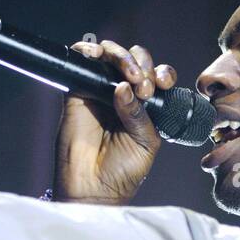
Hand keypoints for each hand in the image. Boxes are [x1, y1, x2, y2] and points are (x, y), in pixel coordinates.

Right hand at [54, 40, 177, 204]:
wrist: (94, 188)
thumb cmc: (123, 170)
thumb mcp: (146, 142)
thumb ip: (140, 114)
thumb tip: (123, 86)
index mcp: (145, 104)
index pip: (155, 75)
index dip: (161, 73)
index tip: (162, 84)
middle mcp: (123, 93)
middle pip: (133, 59)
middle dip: (142, 66)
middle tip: (143, 88)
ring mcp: (99, 90)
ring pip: (110, 55)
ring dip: (122, 58)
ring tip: (128, 77)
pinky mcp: (77, 90)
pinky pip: (81, 61)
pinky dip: (88, 51)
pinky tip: (97, 56)